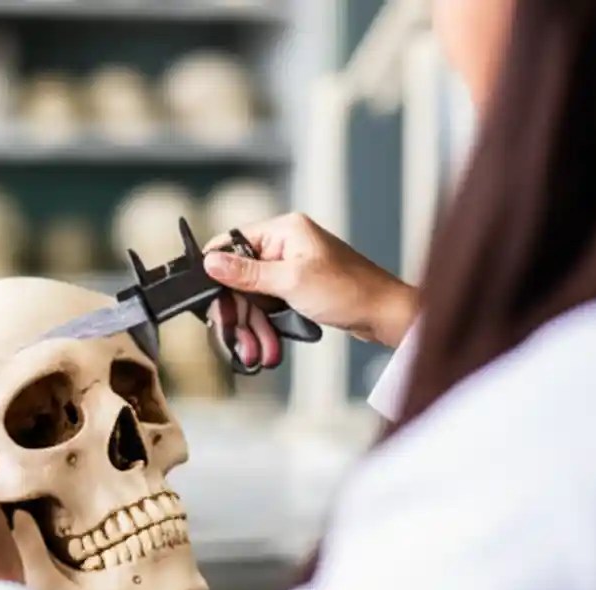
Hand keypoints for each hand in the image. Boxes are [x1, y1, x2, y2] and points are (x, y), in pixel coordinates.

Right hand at [203, 214, 418, 348]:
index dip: (217, 273)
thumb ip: (247, 273)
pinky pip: (269, 306)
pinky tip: (267, 346)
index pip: (232, 244)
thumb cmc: (349, 291)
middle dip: (239, 313)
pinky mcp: (298, 287)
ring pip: (254, 297)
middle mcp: (285, 245)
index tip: (211, 301)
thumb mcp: (291, 282)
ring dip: (252, 326)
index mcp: (284, 231)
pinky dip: (266, 326)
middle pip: (241, 277)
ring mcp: (292, 267)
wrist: (385, 315)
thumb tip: (211, 262)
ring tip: (256, 352)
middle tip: (235, 338)